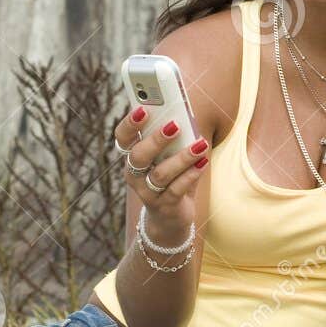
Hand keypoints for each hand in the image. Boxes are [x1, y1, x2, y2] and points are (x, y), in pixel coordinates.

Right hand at [113, 104, 208, 237]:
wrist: (169, 217)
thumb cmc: (170, 177)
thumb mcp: (168, 157)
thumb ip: (174, 139)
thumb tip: (186, 118)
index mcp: (132, 157)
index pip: (123, 138)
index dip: (129, 123)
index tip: (143, 109)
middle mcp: (134, 175)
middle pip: (138, 155)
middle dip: (156, 139)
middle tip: (175, 125)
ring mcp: (147, 193)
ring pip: (160, 174)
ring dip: (181, 158)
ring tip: (200, 144)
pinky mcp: (164, 206)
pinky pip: (176, 189)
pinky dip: (190, 175)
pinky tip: (202, 163)